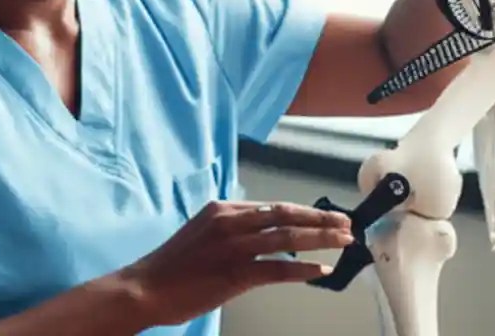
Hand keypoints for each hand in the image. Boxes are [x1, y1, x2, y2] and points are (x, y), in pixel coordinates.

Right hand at [117, 200, 352, 327]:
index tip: (325, 216)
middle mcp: (230, 222)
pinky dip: (303, 269)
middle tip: (347, 223)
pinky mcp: (235, 274)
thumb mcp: (202, 231)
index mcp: (222, 209)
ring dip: (321, 239)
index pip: (273, 206)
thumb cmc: (173, 265)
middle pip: (286, 216)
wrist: (147, 287)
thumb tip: (263, 230)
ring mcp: (234, 247)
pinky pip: (278, 269)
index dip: (304, 211)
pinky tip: (321, 271)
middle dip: (320, 220)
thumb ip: (231, 227)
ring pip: (288, 238)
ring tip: (344, 241)